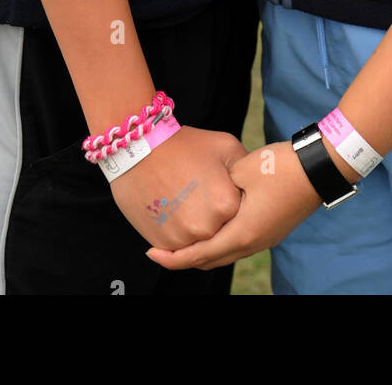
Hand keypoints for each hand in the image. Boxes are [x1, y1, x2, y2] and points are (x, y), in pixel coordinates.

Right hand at [108, 125, 246, 251]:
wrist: (138, 150)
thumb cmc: (184, 145)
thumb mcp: (226, 146)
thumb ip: (245, 170)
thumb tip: (253, 185)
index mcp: (227, 205)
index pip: (242, 213)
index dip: (234, 198)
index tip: (225, 185)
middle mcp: (207, 228)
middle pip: (222, 230)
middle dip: (218, 216)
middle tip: (205, 193)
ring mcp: (183, 239)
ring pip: (201, 241)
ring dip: (200, 227)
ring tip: (190, 200)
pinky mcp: (162, 243)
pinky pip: (181, 246)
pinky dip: (181, 232)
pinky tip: (177, 208)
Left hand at [146, 141, 325, 269]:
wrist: (320, 168)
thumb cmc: (281, 167)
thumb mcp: (241, 169)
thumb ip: (219, 185)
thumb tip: (205, 192)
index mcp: (243, 233)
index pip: (200, 255)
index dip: (173, 258)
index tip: (150, 253)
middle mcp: (254, 243)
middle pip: (211, 260)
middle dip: (184, 257)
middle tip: (161, 247)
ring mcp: (265, 239)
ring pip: (226, 253)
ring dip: (203, 250)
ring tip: (182, 236)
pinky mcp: (271, 230)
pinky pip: (238, 243)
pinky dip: (219, 241)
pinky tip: (210, 224)